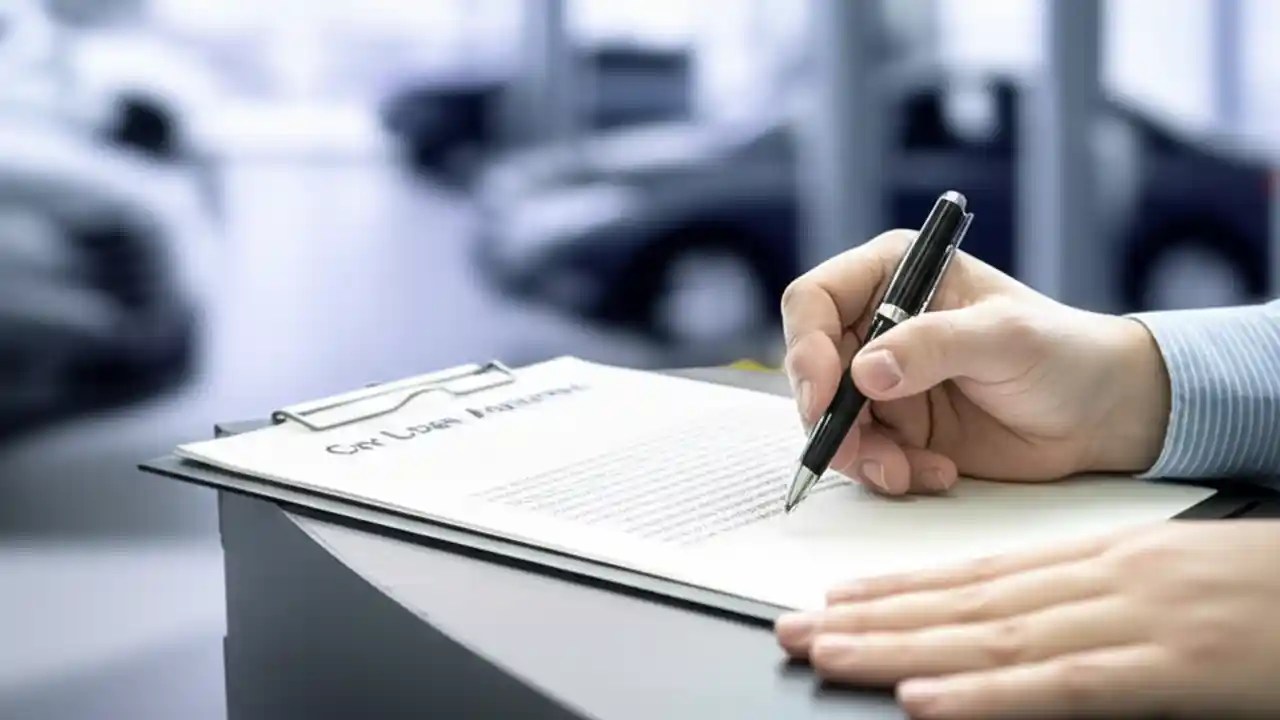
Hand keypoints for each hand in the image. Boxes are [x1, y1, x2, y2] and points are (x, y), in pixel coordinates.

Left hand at [774, 520, 1279, 718]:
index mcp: (1108, 560)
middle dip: (874, 618)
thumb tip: (1033, 620)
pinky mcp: (1173, 672)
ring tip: (828, 653)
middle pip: (966, 604)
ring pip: (992, 639)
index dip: (903, 588)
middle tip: (796, 627)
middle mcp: (1104, 582)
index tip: (841, 597)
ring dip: (900, 649)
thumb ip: (1107, 596)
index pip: (982, 574)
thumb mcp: (1184, 578)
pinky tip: (925, 700)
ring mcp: (1135, 624)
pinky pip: (1063, 685)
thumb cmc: (1277, 591)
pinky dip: (986, 696)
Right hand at [781, 229, 1170, 493]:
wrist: (1102, 414)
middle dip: (828, 416)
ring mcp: (885, 380)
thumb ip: (935, 346)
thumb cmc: (1064, 351)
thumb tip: (865, 372)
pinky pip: (865, 455)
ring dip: (859, 453)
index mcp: (894, 275)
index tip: (824, 394)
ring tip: (906, 470)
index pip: (814, 299)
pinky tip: (936, 472)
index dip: (805, 346)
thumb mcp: (1004, 338)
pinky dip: (889, 472)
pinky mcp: (898, 428)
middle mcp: (878, 324)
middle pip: (812, 367)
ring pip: (831, 420)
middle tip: (853, 451)